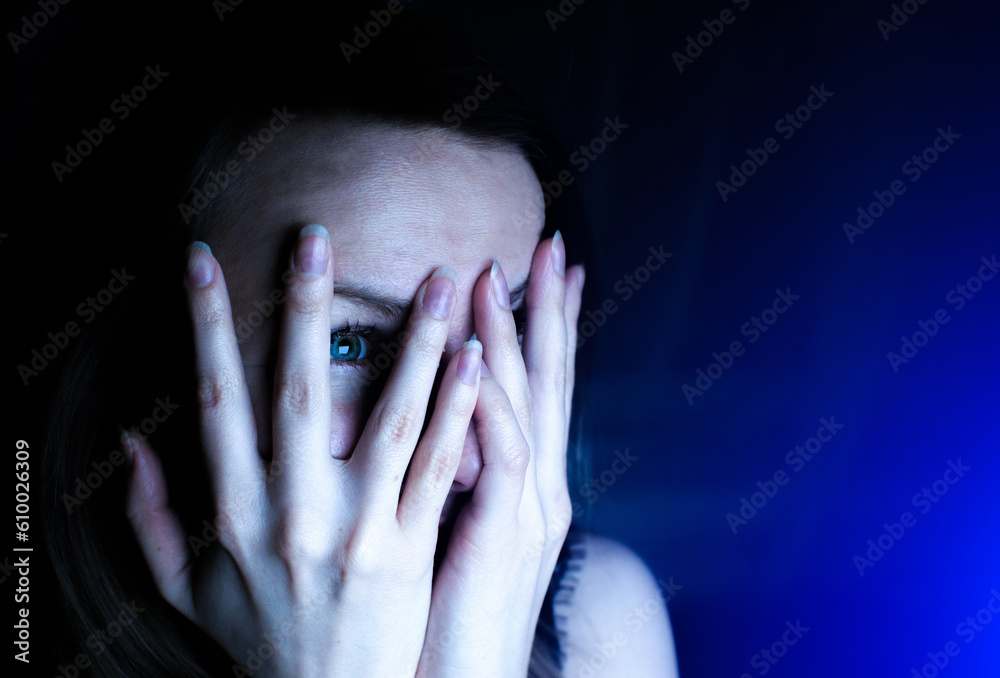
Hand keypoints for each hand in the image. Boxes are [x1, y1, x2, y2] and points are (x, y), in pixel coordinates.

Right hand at [125, 225, 484, 677]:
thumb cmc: (258, 638)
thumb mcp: (182, 585)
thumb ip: (149, 513)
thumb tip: (132, 435)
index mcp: (234, 513)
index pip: (214, 401)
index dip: (203, 327)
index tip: (201, 261)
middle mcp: (293, 513)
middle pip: (296, 393)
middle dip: (303, 309)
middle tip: (316, 236)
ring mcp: (359, 529)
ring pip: (388, 419)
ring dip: (414, 344)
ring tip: (439, 279)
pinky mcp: (412, 546)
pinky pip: (437, 467)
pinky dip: (458, 409)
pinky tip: (478, 356)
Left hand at [418, 233, 584, 676]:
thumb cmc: (447, 612)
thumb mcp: (455, 530)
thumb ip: (449, 472)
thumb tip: (421, 420)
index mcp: (526, 483)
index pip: (534, 390)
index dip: (540, 330)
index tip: (536, 273)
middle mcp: (539, 485)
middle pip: (548, 381)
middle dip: (550, 312)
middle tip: (551, 246)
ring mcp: (528, 507)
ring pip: (525, 403)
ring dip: (512, 336)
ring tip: (500, 272)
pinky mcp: (504, 533)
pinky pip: (502, 453)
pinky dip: (491, 401)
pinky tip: (475, 357)